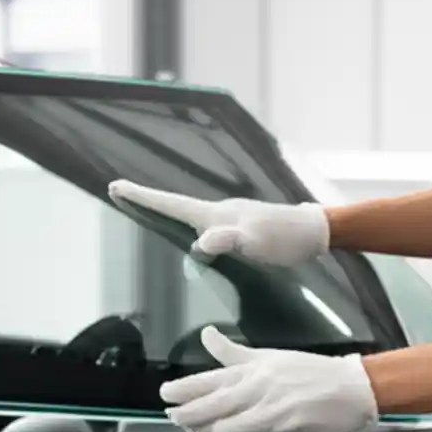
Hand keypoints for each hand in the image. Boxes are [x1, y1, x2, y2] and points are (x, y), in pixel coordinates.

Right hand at [108, 179, 328, 266]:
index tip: (116, 186)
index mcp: (214, 215)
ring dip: (163, 210)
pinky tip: (189, 232)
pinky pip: (202, 226)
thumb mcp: (254, 242)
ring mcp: (228, 219)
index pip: (170, 204)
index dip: (142, 196)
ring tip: (143, 208)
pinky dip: (184, 224)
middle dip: (145, 199)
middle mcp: (217, 213)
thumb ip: (226, 240)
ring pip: (187, 215)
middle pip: (172, 205)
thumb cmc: (284, 239)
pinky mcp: (238, 229)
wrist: (315, 234)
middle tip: (118, 190)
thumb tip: (197, 245)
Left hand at [160, 326, 378, 431]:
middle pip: (211, 394)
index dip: (187, 385)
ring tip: (185, 427)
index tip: (166, 392)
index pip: (212, 374)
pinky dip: (227, 430)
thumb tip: (208, 336)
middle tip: (167, 412)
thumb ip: (236, 353)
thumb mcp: (270, 356)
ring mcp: (267, 399)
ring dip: (201, 422)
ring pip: (223, 412)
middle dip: (186, 405)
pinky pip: (246, 426)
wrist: (351, 386)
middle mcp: (255, 380)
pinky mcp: (280, 418)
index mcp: (253, 365)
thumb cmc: (311, 372)